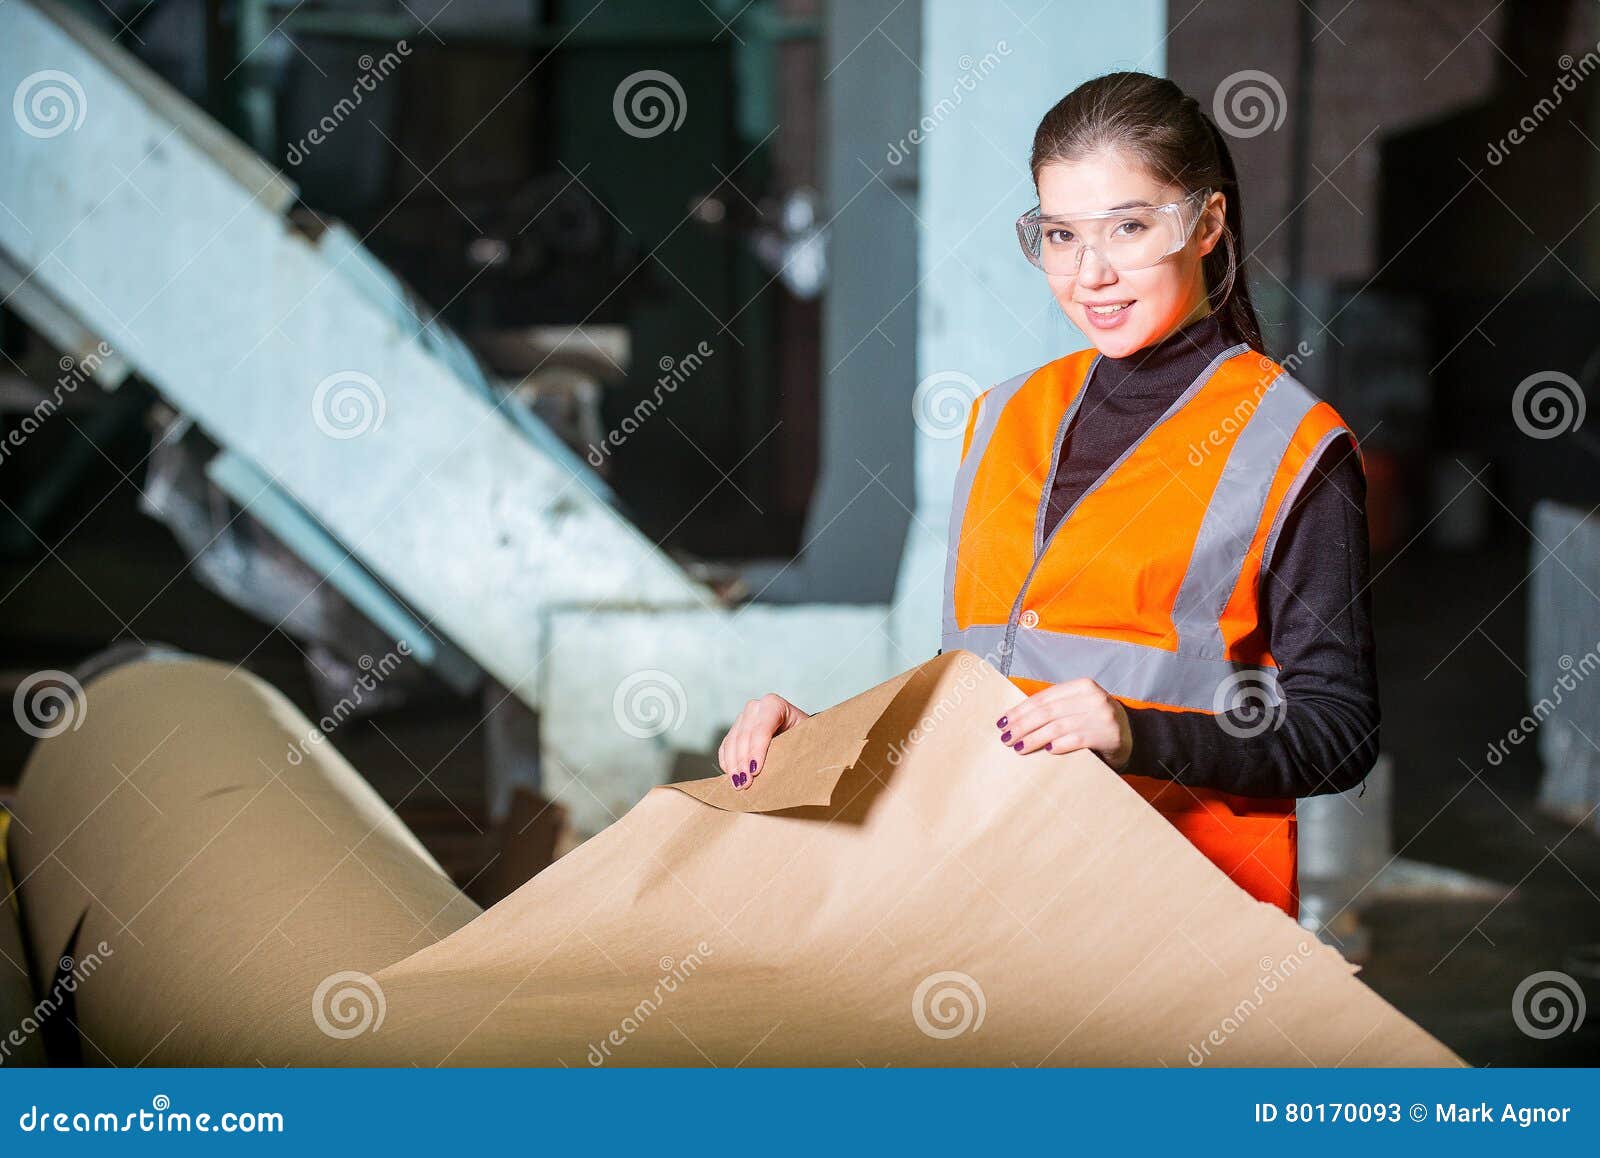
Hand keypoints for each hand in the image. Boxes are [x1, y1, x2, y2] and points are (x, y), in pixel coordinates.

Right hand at [718, 694, 809, 789]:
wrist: (800, 731)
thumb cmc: (806, 736)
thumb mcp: (806, 738)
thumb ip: (797, 746)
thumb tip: (788, 769)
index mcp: (774, 704)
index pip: (761, 730)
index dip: (756, 751)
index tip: (755, 772)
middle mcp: (755, 707)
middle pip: (744, 736)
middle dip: (743, 762)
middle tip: (745, 783)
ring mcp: (743, 717)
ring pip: (732, 742)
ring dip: (733, 765)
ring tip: (738, 784)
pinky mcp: (736, 729)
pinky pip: (726, 746)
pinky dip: (727, 762)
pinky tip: (731, 775)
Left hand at [994, 678, 1132, 769]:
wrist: (1134, 736)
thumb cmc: (1096, 722)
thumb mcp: (1079, 707)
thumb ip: (1056, 707)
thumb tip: (1015, 718)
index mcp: (1082, 685)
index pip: (1044, 697)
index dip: (1020, 710)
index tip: (1002, 721)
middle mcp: (1092, 697)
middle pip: (1047, 712)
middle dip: (1022, 725)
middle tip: (1005, 737)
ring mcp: (1100, 715)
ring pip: (1057, 727)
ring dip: (1033, 738)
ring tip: (1018, 747)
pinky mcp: (1106, 735)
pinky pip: (1074, 740)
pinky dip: (1057, 745)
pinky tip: (1045, 750)